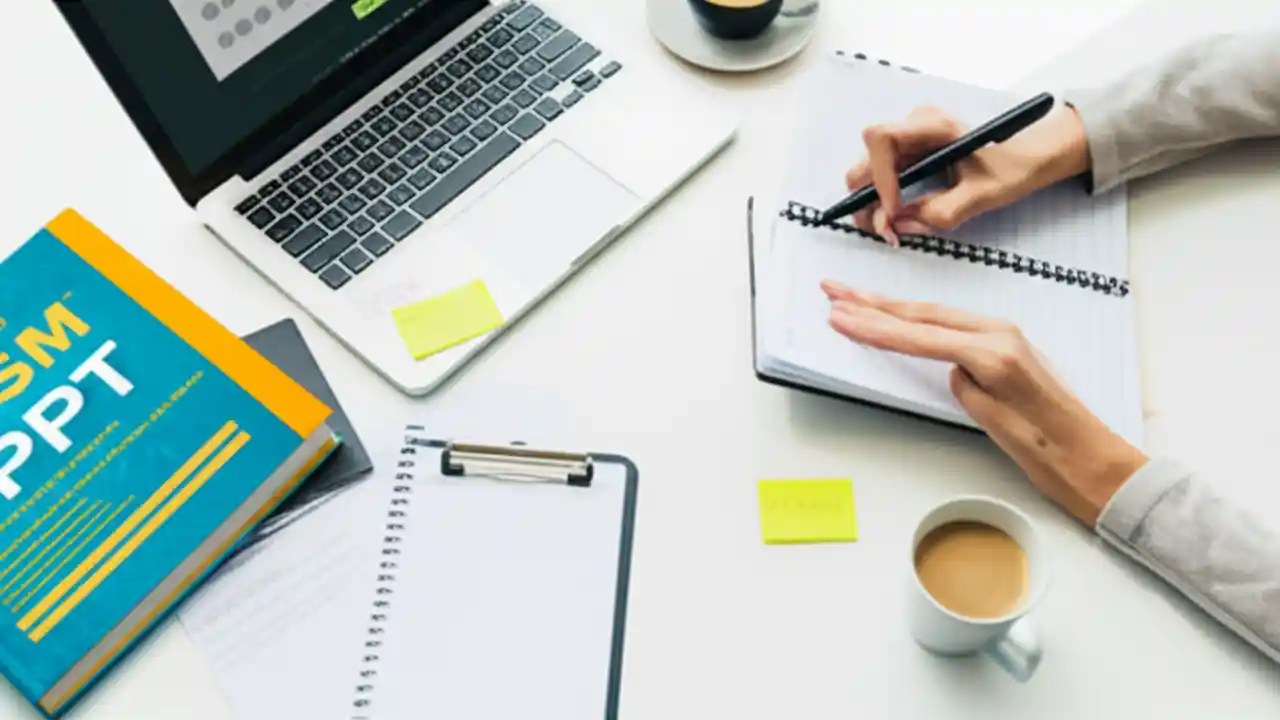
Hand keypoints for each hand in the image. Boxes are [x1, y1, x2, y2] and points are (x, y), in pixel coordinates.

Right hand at [822, 281, 1145, 525]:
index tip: (840, 317)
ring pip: (935, 317)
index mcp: (993, 353)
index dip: (875, 327)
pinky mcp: (1006, 348)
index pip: (919, 336)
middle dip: (873, 304)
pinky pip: (951, 327)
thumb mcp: (995, 421)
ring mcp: (1004, 338)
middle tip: (833, 291)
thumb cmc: (1050, 451)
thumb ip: (966, 386)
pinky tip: (901, 317)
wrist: (1092, 460)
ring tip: (854, 299)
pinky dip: (918, 321)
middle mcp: (999, 335)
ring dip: (892, 308)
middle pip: (923, 315)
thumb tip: (950, 368)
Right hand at [845, 105, 1090, 244]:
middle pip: (865, 159)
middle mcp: (912, 127)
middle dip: (867, 199)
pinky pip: (879, 180)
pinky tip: (895, 222)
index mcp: (932, 124)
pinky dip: (880, 204)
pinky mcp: (907, 157)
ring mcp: (906, 141)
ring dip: (871, 205)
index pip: (881, 140)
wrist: (1027, 159)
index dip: (879, 177)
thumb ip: (939, 211)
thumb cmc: (1012, 168)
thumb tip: (898, 225)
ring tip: (891, 231)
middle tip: (885, 231)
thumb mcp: (981, 196)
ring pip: (867, 172)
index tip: (894, 211)